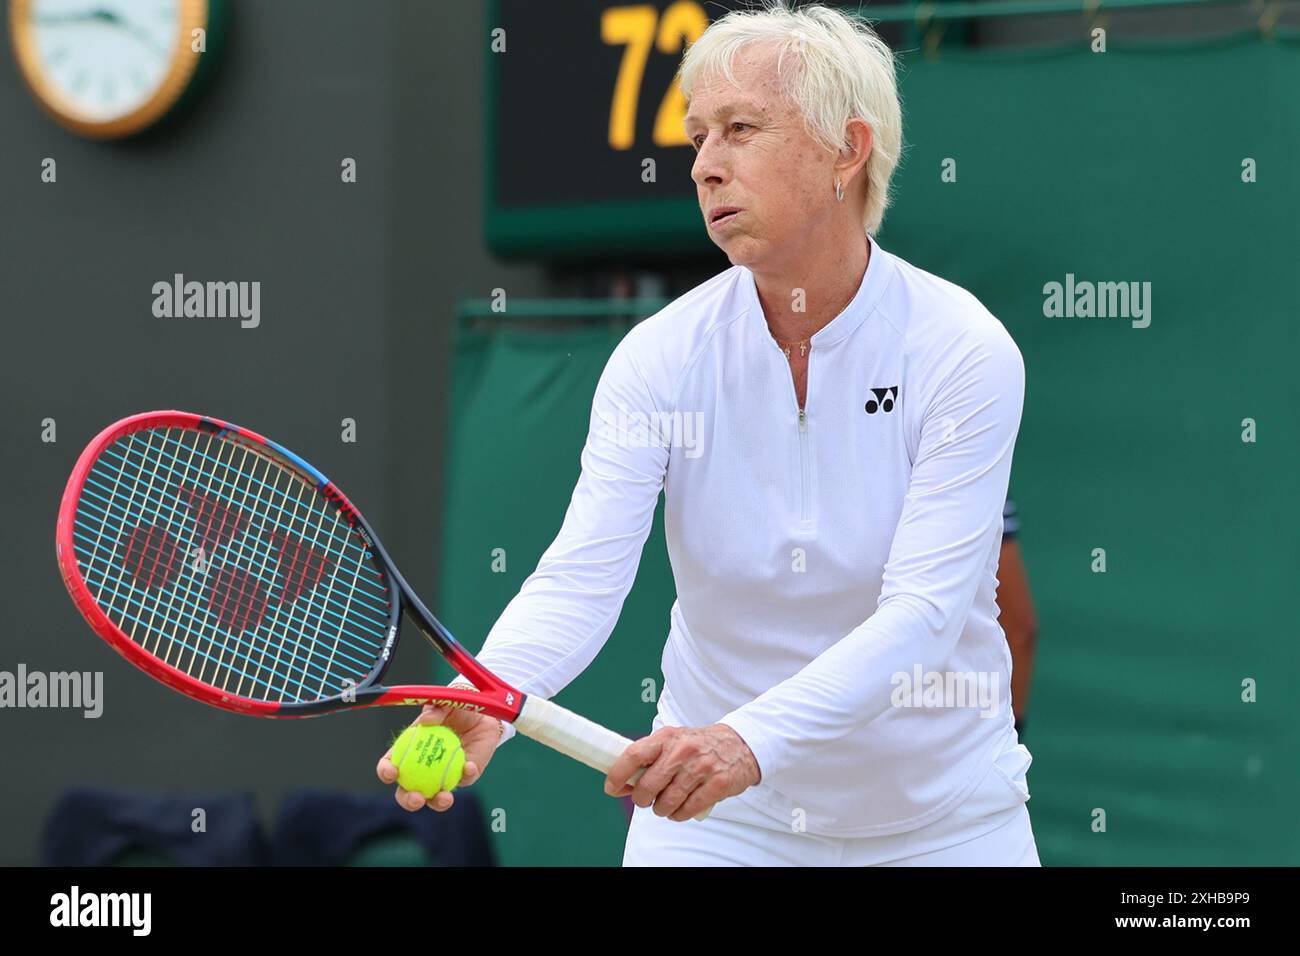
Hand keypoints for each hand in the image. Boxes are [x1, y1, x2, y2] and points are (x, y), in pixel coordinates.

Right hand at [375, 703, 502, 811]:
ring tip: (444, 798)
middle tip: (416, 798)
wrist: (482, 713)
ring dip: (437, 803)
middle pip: (407, 792)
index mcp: (408, 752)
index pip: (390, 765)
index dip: (386, 772)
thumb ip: (435, 709)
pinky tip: (468, 767)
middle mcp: (422, 770)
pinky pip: (464, 780)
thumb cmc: (455, 709)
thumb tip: (426, 721)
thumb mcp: (444, 704)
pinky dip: (465, 775)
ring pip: (435, 798)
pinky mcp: (464, 777)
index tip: (391, 772)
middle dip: (408, 800)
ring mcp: (442, 776)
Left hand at [604, 723, 761, 822]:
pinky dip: (679, 815)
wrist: (740, 744)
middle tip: (647, 799)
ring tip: (667, 804)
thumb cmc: (699, 745)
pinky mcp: (716, 784)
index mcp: (667, 737)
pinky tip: (681, 809)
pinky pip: (687, 810)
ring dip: (662, 809)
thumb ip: (650, 757)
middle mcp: (682, 751)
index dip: (618, 774)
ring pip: (667, 802)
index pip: (633, 755)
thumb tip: (623, 781)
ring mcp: (700, 768)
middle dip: (642, 799)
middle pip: (648, 786)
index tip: (611, 787)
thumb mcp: (673, 740)